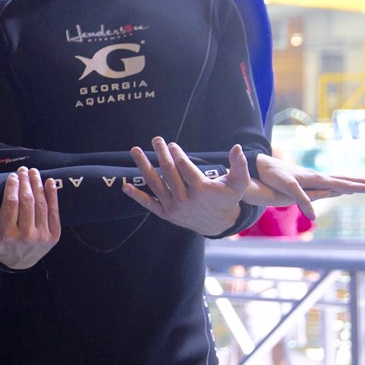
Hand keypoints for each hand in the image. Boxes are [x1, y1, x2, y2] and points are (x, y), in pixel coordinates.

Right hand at [0, 167, 61, 269]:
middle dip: (25, 182)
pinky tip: (49, 182)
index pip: (11, 205)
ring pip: (41, 204)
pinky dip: (53, 195)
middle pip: (27, 201)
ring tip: (34, 173)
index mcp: (8, 235)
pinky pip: (54, 212)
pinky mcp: (53, 236)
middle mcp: (26, 235)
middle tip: (23, 171)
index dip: (12, 187)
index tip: (12, 176)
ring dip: (37, 185)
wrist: (20, 264)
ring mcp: (42, 235)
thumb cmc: (0, 249)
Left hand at [124, 139, 246, 236]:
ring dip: (144, 166)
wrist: (218, 224)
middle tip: (156, 140)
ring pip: (155, 184)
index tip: (172, 145)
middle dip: (161, 153)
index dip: (177, 154)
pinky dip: (137, 196)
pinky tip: (125, 187)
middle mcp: (185, 198)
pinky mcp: (166, 214)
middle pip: (168, 171)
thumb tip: (237, 147)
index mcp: (201, 188)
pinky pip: (149, 204)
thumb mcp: (239, 183)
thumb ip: (239, 165)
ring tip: (135, 151)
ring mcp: (173, 207)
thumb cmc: (227, 199)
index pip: (184, 166)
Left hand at [249, 154, 364, 216]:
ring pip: (341, 180)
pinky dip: (343, 184)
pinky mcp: (308, 181)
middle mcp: (319, 177)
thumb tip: (313, 217)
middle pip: (347, 179)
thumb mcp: (287, 189)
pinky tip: (344, 187)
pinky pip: (331, 183)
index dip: (362, 186)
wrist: (260, 166)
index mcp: (317, 179)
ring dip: (356, 181)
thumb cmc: (272, 175)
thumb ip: (301, 200)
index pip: (345, 184)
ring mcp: (314, 179)